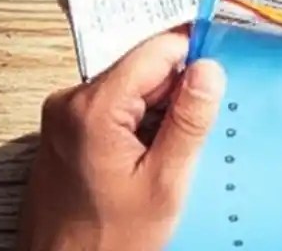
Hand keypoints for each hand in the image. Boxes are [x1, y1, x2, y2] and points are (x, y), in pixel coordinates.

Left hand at [17, 31, 225, 250]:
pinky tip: (146, 159)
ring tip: (165, 155)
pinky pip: (115, 107)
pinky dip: (139, 124)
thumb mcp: (165, 182)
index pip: (158, 50)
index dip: (195, 59)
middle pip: (144, 67)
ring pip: (132, 87)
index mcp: (94, 108)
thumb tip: (209, 69)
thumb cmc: (107, 240)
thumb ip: (189, 120)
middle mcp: (70, 102)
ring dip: (158, 111)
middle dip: (177, 92)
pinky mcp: (65, 130)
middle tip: (192, 134)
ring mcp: (63, 115)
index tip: (217, 80)